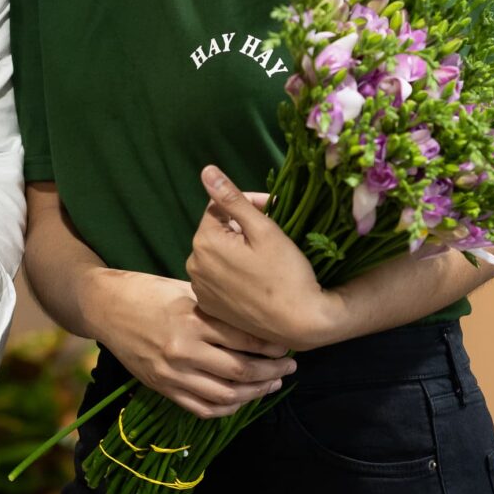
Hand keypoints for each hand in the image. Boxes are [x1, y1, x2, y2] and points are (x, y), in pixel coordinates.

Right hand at [82, 267, 295, 420]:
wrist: (105, 308)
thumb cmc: (148, 292)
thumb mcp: (184, 291)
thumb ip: (217, 309)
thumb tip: (258, 320)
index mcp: (192, 321)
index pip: (245, 340)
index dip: (273, 346)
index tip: (287, 344)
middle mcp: (183, 350)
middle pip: (241, 371)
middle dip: (272, 371)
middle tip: (289, 366)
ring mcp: (172, 374)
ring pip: (225, 395)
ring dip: (255, 393)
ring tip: (272, 384)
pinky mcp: (163, 388)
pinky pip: (202, 409)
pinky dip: (227, 408)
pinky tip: (242, 399)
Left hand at [186, 165, 329, 350]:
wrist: (300, 323)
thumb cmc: (287, 273)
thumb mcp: (264, 230)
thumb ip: (232, 199)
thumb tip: (206, 171)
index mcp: (204, 241)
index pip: (219, 208)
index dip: (247, 205)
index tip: (274, 210)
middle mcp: (194, 265)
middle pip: (217, 232)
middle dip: (242, 228)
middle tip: (273, 236)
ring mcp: (200, 288)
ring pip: (217, 255)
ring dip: (237, 250)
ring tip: (266, 259)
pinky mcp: (210, 307)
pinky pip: (218, 279)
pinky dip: (233, 274)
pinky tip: (256, 279)